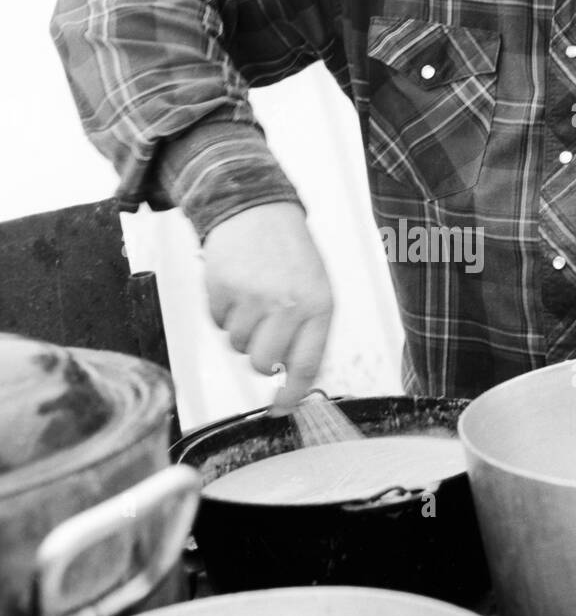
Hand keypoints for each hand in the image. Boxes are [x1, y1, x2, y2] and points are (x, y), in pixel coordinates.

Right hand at [203, 203, 333, 409]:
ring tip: (252, 299)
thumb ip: (308, 331)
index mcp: (318, 306)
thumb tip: (291, 374)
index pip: (306, 365)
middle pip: (263, 364)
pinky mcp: (222, 288)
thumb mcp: (316, 288)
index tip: (281, 406)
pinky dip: (223, 313)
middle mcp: (287, 304)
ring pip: (237, 346)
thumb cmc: (289, 251)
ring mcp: (253, 297)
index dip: (292, 394)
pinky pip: (217, 323)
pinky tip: (236, 288)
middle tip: (262, 336)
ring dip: (241, 331)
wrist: (257, 208)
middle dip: (259, 360)